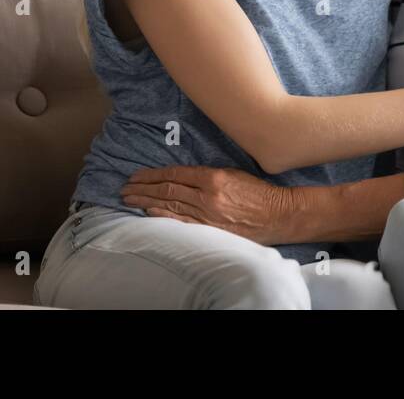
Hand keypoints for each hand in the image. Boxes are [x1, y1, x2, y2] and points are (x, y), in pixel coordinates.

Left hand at [120, 165, 297, 244]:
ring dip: (146, 201)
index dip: (153, 174)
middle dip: (143, 187)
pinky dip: (162, 216)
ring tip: (129, 198)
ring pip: (170, 205)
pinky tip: (148, 212)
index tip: (138, 175)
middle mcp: (207, 195)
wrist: (278, 214)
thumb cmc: (259, 192)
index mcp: (214, 177)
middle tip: (125, 187)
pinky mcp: (210, 229)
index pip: (175, 174)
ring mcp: (208, 214)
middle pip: (167, 189)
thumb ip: (209, 175)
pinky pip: (181, 222)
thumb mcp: (234, 173)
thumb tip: (184, 176)